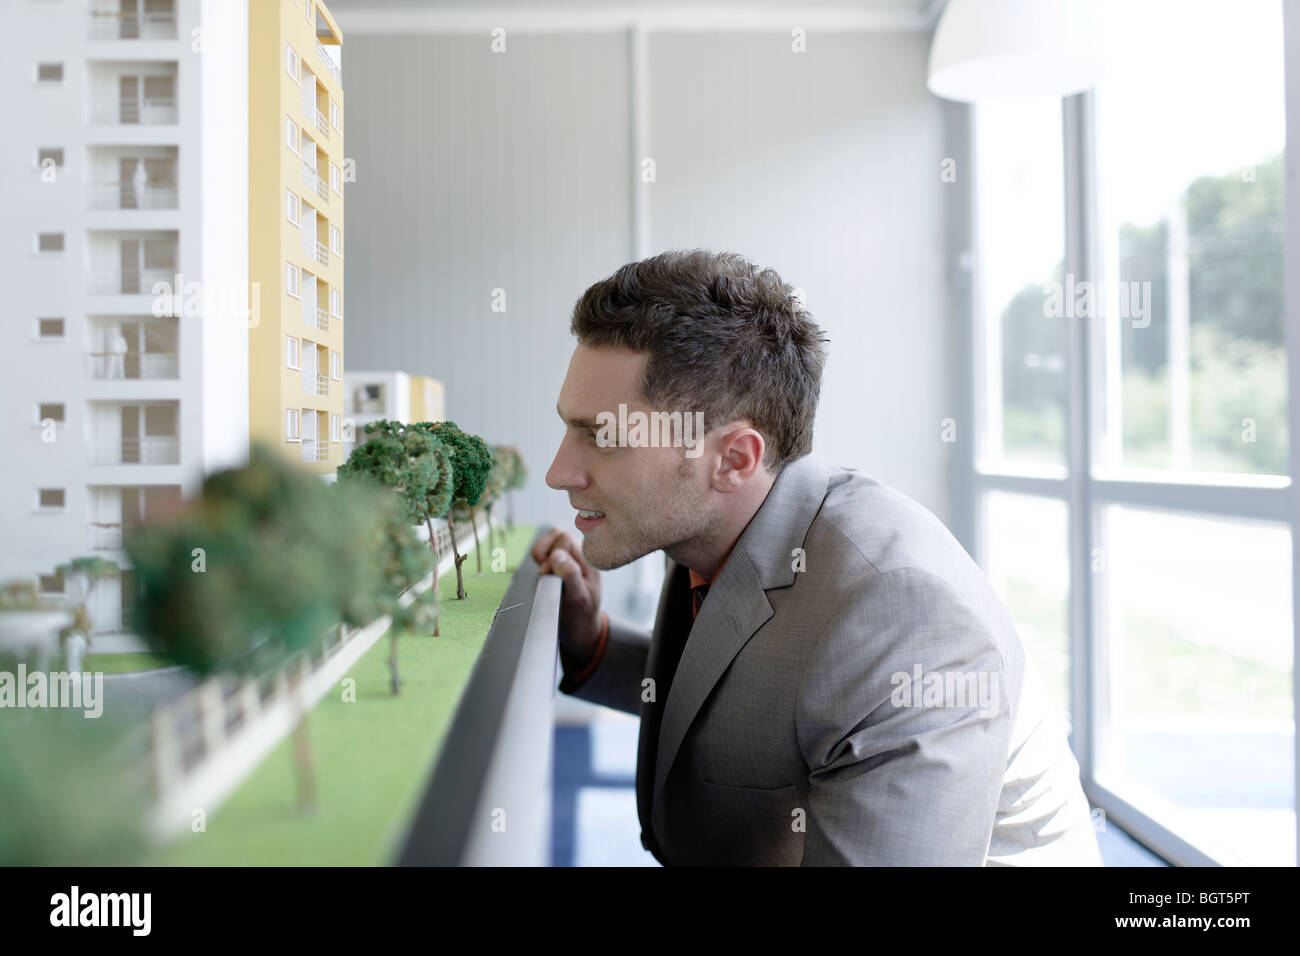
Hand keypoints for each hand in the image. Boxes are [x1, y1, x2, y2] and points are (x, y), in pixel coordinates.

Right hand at [532, 529, 603, 668]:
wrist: (580, 629)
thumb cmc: (581, 615)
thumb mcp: (578, 598)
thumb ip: (570, 575)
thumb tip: (557, 555)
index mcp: (590, 558)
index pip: (564, 538)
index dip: (552, 556)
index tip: (548, 576)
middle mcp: (582, 553)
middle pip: (557, 535)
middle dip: (546, 554)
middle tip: (546, 576)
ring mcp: (571, 556)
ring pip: (551, 538)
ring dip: (542, 554)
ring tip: (544, 573)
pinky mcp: (561, 561)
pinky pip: (547, 548)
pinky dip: (540, 558)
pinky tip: (544, 573)